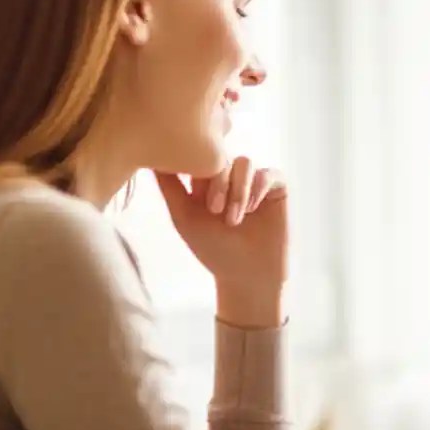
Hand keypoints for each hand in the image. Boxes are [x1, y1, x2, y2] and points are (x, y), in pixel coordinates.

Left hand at [155, 157, 287, 327]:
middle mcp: (231, 175)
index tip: (194, 196)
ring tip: (233, 218)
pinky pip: (267, 174)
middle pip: (221, 156)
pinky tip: (250, 211)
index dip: (195, 169)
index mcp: (206, 180)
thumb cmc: (214, 248)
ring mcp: (254, 180)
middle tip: (214, 210)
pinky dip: (257, 190)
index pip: (199, 156)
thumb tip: (151, 157)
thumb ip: (170, 186)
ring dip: (237, 190)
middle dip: (217, 183)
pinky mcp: (277, 187)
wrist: (247, 274)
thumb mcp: (183, 216)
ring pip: (244, 163)